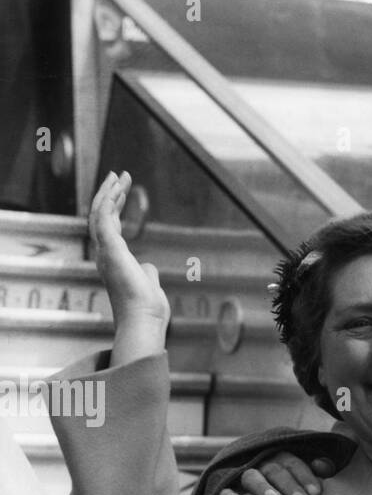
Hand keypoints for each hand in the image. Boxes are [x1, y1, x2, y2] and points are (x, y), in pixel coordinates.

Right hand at [89, 171, 169, 353]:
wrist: (145, 320)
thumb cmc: (148, 308)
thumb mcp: (148, 283)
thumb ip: (146, 271)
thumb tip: (149, 266)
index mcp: (113, 260)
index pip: (110, 226)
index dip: (114, 206)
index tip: (122, 189)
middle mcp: (105, 254)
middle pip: (101, 216)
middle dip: (109, 193)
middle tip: (118, 175)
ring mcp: (105, 252)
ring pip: (99, 214)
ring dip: (109, 192)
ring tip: (119, 176)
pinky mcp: (110, 249)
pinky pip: (103, 218)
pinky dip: (108, 201)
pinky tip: (116, 188)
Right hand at [217, 451, 335, 494]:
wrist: (242, 491)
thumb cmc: (283, 485)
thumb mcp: (298, 474)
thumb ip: (314, 469)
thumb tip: (326, 467)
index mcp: (278, 458)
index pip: (292, 462)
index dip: (305, 475)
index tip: (315, 492)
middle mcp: (260, 463)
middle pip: (274, 469)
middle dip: (289, 485)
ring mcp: (241, 475)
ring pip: (251, 476)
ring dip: (262, 487)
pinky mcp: (224, 488)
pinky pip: (224, 490)